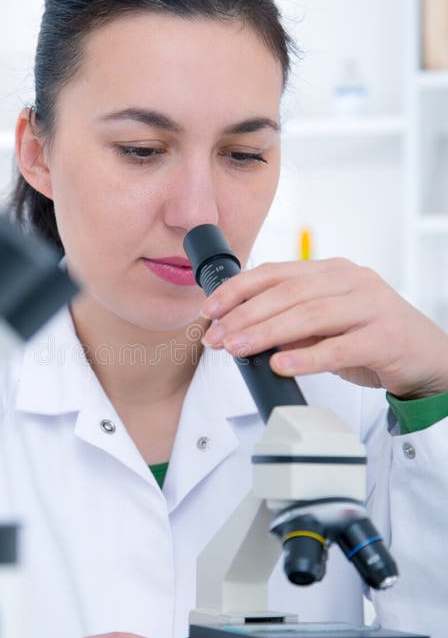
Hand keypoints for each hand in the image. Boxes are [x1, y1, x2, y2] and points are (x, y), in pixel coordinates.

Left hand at [201, 258, 447, 398]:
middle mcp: (350, 281)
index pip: (275, 272)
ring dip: (266, 333)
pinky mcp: (385, 337)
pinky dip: (305, 358)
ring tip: (238, 349)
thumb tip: (243, 333)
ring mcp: (370, 306)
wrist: (427, 357)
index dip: (238, 290)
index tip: (210, 310)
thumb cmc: (371, 338)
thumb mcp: (327, 325)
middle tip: (217, 337)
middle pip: (287, 293)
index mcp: (331, 271)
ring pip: (308, 315)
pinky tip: (280, 366)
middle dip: (245, 315)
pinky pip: (339, 347)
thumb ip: (291, 325)